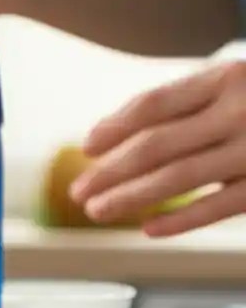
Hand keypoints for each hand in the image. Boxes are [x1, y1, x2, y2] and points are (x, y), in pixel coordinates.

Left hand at [70, 61, 245, 236]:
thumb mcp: (235, 86)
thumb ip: (187, 101)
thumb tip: (106, 131)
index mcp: (224, 79)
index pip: (153, 104)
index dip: (113, 127)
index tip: (86, 148)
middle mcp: (240, 111)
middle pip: (156, 144)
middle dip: (109, 171)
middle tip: (78, 192)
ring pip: (178, 177)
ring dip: (129, 196)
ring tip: (96, 210)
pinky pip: (217, 207)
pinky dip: (180, 220)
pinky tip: (148, 228)